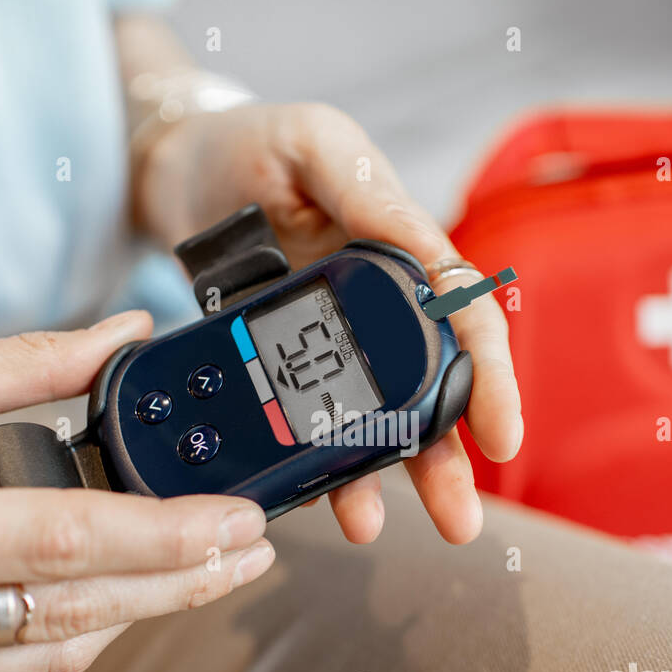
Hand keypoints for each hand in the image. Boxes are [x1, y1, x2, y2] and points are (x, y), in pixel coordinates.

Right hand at [0, 311, 273, 671]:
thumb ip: (24, 365)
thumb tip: (128, 335)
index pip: (54, 540)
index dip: (161, 534)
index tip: (237, 521)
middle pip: (71, 607)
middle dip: (180, 580)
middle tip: (253, 549)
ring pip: (55, 648)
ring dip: (144, 606)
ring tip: (212, 566)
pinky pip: (19, 669)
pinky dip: (84, 627)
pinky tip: (133, 591)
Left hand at [135, 103, 522, 544]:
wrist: (170, 171)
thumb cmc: (247, 144)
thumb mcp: (316, 148)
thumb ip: (370, 195)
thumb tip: (429, 256)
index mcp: (399, 249)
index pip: (462, 319)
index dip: (490, 378)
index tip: (501, 436)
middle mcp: (377, 303)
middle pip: (427, 389)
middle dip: (446, 458)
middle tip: (460, 519)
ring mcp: (332, 339)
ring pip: (374, 419)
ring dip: (384, 477)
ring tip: (374, 527)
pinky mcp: (285, 362)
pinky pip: (310, 421)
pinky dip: (319, 463)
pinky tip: (322, 499)